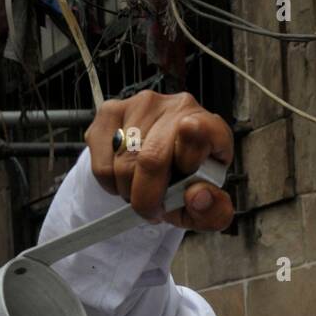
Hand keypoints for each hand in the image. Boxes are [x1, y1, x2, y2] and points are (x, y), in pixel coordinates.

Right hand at [84, 90, 233, 231]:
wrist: (166, 167)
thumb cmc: (189, 185)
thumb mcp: (208, 207)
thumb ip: (214, 210)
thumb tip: (196, 196)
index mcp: (209, 126)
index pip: (197, 132)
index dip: (185, 167)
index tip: (185, 192)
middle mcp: (176, 107)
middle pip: (150, 159)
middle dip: (147, 198)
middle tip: (153, 210)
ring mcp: (141, 105)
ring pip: (123, 164)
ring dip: (128, 192)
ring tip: (142, 190)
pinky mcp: (111, 111)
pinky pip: (101, 163)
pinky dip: (110, 184)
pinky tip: (125, 178)